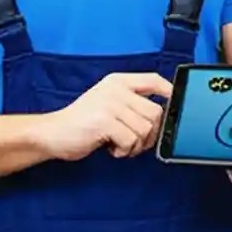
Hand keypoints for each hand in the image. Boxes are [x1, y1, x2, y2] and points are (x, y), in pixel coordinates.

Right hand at [37, 72, 171, 160]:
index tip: (178, 106)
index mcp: (118, 81)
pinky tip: (109, 147)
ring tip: (118, 143)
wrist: (53, 133)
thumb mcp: (108, 104)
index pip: (153, 80)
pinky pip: (131, 141)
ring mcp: (110, 104)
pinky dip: (123, 151)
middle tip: (132, 141)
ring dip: (135, 145)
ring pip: (145, 129)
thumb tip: (164, 115)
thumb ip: (132, 104)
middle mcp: (115, 89)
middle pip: (156, 112)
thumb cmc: (83, 123)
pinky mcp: (104, 121)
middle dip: (149, 134)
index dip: (170, 92)